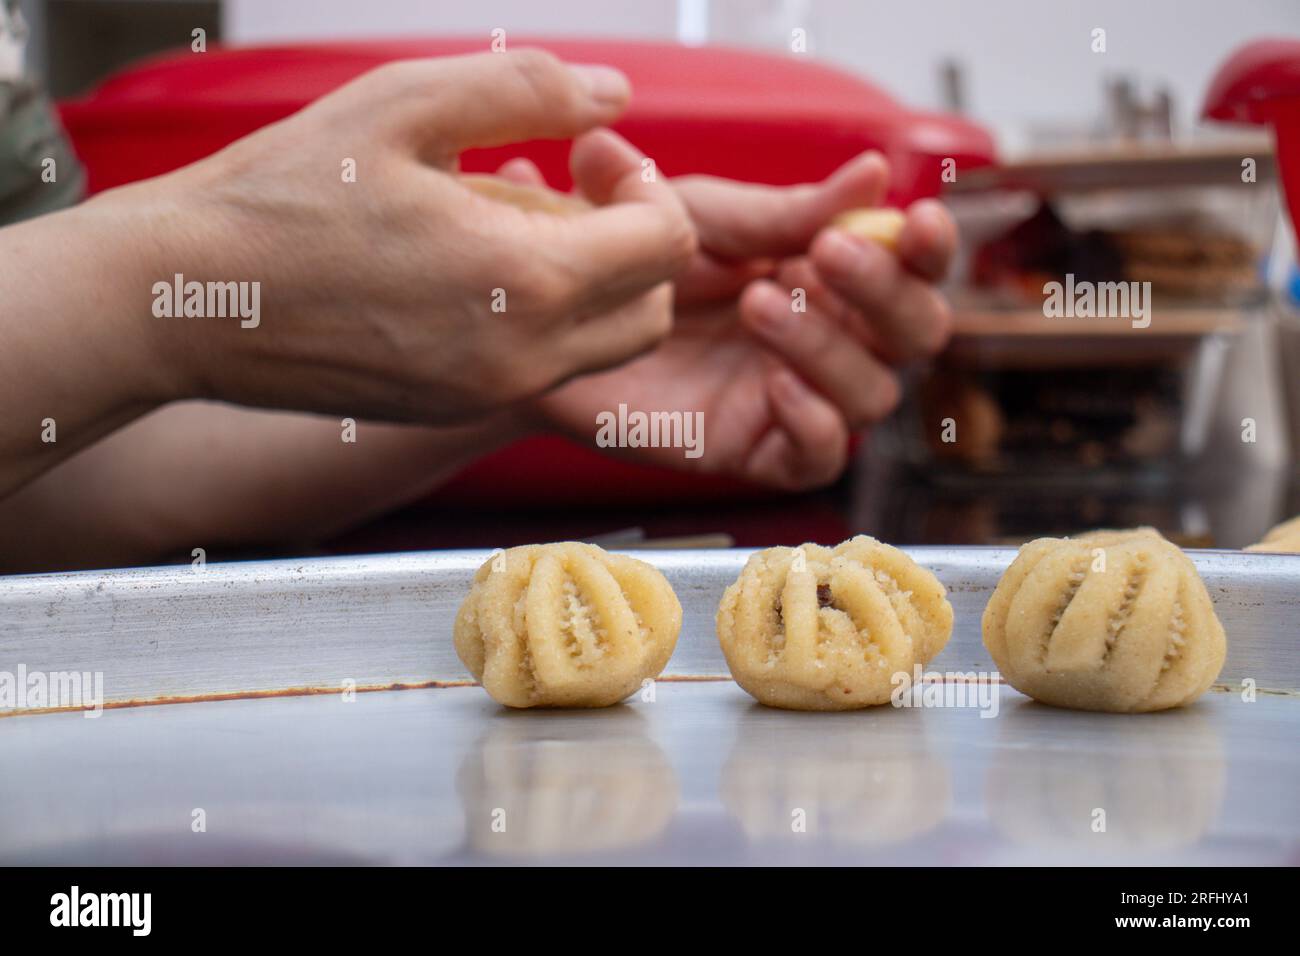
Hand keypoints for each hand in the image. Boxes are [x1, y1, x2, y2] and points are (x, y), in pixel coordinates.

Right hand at [101, 50, 694, 424]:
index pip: (669, 244)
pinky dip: (546, 316)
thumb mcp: (407, 104)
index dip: (649, 184)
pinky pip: (545, 366)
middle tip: (575, 187)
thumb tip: (615, 95)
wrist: (191, 299)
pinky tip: (475, 264)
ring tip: (517, 220)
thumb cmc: (285, 195)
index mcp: (526, 282)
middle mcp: (524, 356)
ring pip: (606, 346)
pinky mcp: (456, 408)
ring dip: (596, 282)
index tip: (592, 152)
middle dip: (639, 241)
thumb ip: (528, 89)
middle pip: (654, 309)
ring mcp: (490, 393)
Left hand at [511, 143, 955, 489]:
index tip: (918, 219)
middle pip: (914, 333)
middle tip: (821, 254)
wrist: (550, 317)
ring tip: (758, 303)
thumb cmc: (630, 260)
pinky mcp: (751, 450)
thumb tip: (870, 175)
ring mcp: (793, 397)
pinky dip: (813, 424)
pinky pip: (817, 459)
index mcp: (828, 275)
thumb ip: (783, 210)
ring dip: (829, 345)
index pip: (914, 270)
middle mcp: (827, 339)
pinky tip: (774, 385)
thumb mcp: (701, 218)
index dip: (930, 251)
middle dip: (884, 293)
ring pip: (872, 394)